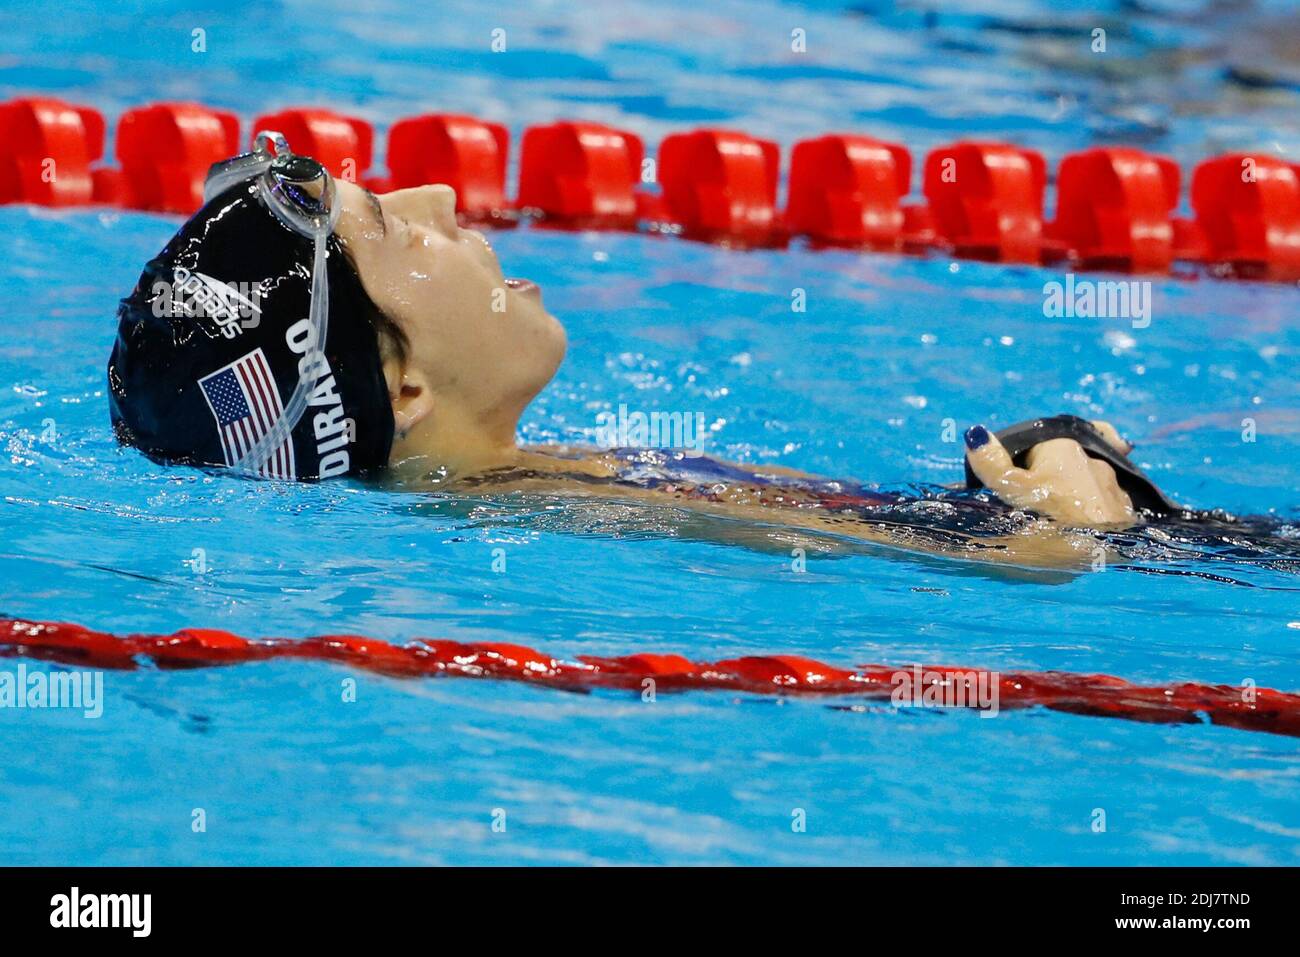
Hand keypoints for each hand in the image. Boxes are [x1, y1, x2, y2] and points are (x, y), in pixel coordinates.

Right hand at [964, 420, 1136, 526]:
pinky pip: (1104, 499)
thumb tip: (975, 434)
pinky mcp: (1126, 506)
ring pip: (1084, 480)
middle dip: (1047, 476)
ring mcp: (1112, 482)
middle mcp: (1092, 456)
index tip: (1013, 490)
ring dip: (1072, 492)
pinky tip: (1084, 523)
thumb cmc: (1053, 518)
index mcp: (1062, 446)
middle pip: (1060, 462)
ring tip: (1058, 519)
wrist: (1103, 553)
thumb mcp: (1013, 491)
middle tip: (1033, 506)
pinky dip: (1092, 506)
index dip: (1018, 467)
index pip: (1031, 446)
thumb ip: (992, 463)